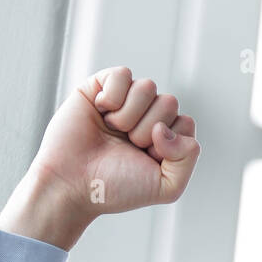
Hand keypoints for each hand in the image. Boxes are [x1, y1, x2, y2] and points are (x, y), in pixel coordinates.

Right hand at [28, 65, 200, 225]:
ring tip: (112, 131)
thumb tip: (167, 126)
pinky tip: (101, 112)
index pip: (185, 124)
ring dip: (129, 116)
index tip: (146, 159)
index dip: (169, 144)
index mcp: (164, 138)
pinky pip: (123, 74)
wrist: (73, 184)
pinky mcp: (100, 87)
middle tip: (126, 146)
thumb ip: (188, 157)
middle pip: (170, 103)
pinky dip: (113, 96)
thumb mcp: (167, 186)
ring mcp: (124, 101)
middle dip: (148, 130)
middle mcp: (146, 116)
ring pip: (148, 87)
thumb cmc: (117, 187)